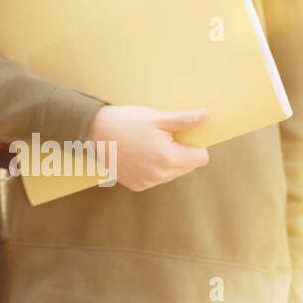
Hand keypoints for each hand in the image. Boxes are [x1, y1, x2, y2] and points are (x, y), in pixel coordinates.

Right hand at [88, 106, 209, 190]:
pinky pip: (156, 178)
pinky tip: (138, 155)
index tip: (178, 135)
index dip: (194, 144)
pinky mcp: (137, 185)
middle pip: (188, 167)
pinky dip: (152, 168)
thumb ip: (185, 121)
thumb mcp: (157, 118)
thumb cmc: (128, 121)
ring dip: (167, 161)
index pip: (201, 158)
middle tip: (161, 138)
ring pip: (172, 173)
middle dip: (181, 153)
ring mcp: (147, 182)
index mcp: (169, 158)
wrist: (95, 131)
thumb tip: (207, 116)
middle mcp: (160, 175)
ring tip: (147, 146)